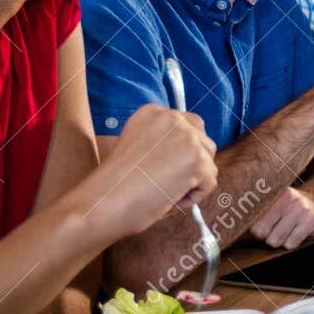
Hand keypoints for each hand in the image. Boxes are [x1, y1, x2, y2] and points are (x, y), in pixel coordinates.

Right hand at [90, 106, 217, 234]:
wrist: (103, 201)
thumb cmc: (115, 184)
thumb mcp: (137, 147)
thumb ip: (162, 142)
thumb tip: (193, 152)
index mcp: (153, 112)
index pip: (189, 125)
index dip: (182, 152)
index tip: (163, 168)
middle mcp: (172, 118)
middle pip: (204, 141)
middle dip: (193, 164)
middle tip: (166, 182)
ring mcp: (187, 137)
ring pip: (208, 163)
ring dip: (193, 182)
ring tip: (163, 191)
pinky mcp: (198, 160)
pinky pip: (210, 183)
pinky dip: (194, 197)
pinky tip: (168, 198)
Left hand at [250, 186, 313, 249]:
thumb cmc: (292, 206)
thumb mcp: (277, 202)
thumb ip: (260, 212)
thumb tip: (238, 227)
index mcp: (277, 194)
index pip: (254, 222)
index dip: (257, 230)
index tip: (263, 228)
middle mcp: (291, 200)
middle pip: (263, 234)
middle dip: (268, 237)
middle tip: (277, 230)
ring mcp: (303, 211)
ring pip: (277, 241)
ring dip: (281, 240)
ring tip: (289, 230)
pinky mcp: (313, 223)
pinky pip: (291, 244)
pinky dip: (293, 242)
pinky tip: (298, 233)